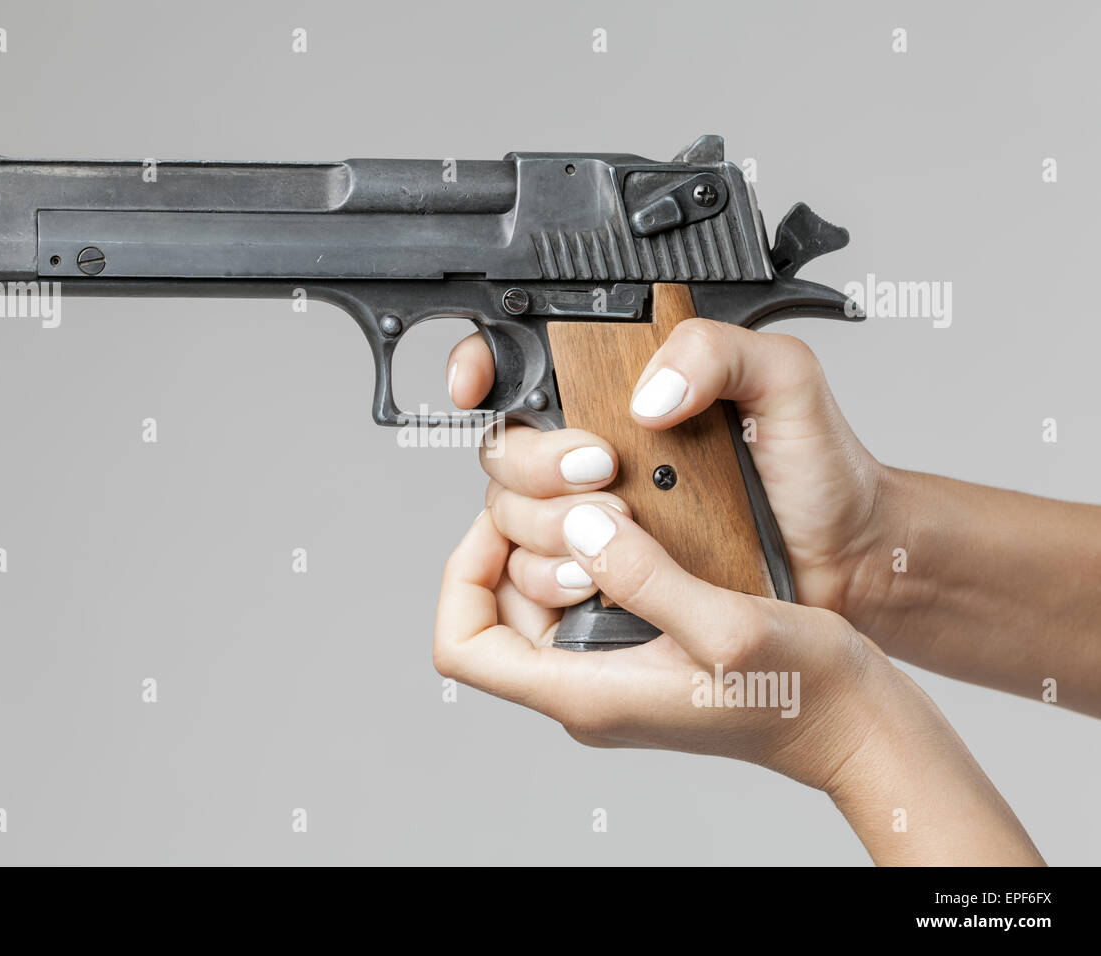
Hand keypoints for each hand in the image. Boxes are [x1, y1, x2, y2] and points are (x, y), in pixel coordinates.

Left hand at [433, 508, 1043, 863]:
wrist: (849, 721)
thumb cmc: (800, 691)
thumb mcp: (725, 627)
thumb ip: (644, 579)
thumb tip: (581, 528)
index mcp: (584, 692)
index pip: (463, 645)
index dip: (463, 576)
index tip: (505, 524)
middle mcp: (582, 687)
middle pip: (492, 608)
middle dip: (514, 542)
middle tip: (572, 502)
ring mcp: (605, 672)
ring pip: (532, 597)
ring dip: (554, 543)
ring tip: (605, 510)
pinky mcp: (632, 653)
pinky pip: (576, 597)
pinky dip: (590, 554)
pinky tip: (631, 528)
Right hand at [448, 321, 889, 622]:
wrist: (846, 560)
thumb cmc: (820, 469)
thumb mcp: (785, 380)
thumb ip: (719, 350)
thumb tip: (646, 395)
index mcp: (624, 389)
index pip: (524, 365)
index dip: (480, 366)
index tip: (474, 385)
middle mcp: (593, 450)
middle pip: (504, 450)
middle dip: (537, 463)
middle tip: (603, 470)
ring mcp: (593, 516)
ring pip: (509, 515)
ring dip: (547, 524)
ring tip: (619, 529)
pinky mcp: (600, 574)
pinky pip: (535, 575)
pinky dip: (552, 575)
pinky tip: (598, 576)